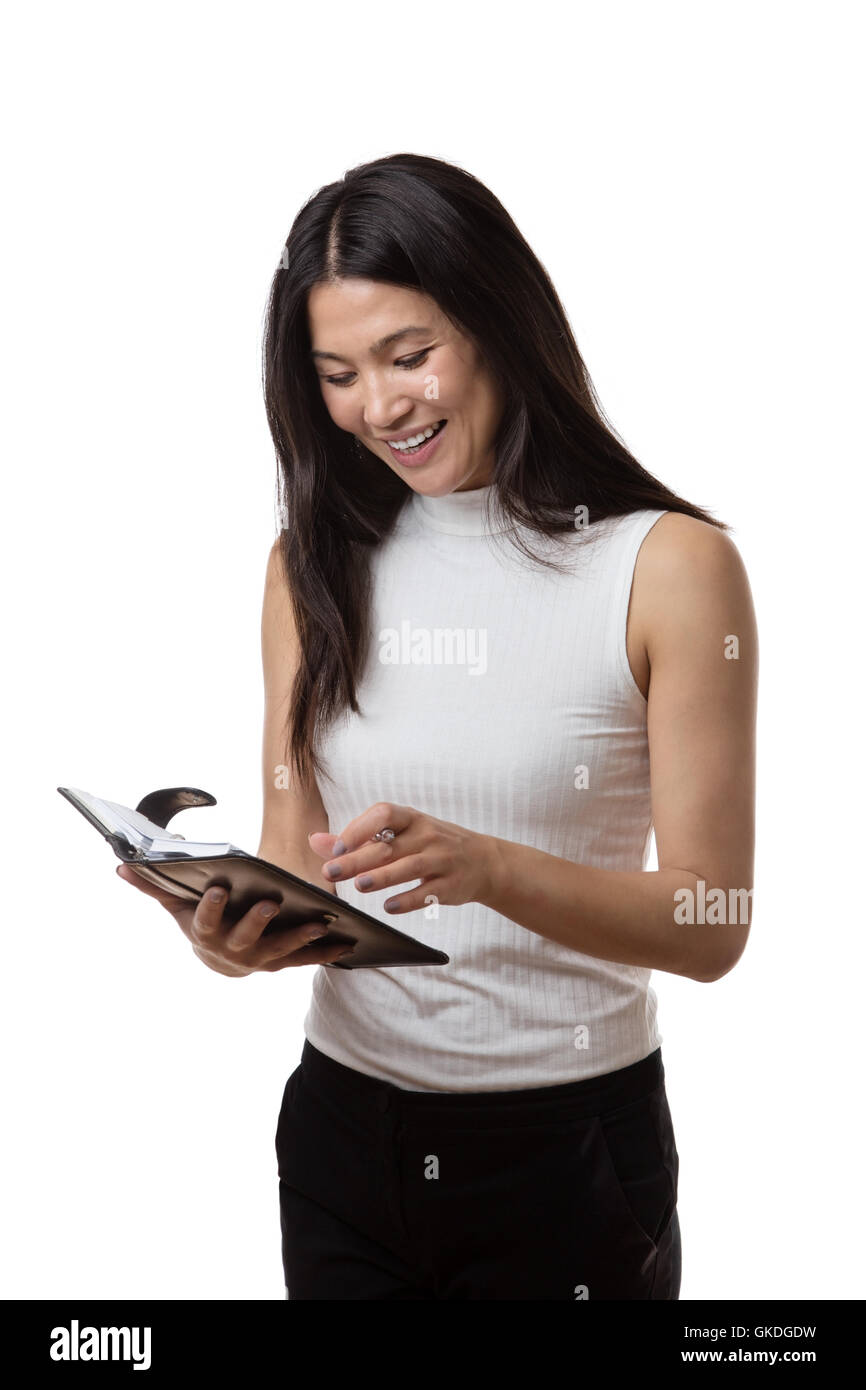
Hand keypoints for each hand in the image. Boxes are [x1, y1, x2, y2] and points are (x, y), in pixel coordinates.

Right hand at [115, 863, 353, 975]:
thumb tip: (122, 865)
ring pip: (281, 951)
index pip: (206, 921)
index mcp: (206, 934)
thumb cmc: (197, 921)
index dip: (211, 907)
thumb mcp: (175, 904)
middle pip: (246, 938)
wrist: (217, 960)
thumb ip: (153, 886)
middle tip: (271, 903)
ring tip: (321, 922)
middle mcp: (233, 952)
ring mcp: (259, 960)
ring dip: (301, 938)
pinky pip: (305, 959)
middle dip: (258, 921)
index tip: (218, 889)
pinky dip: (326, 952)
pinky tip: (347, 941)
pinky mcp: (283, 962)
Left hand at [307, 803, 500, 914]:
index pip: (384, 814)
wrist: (484, 861)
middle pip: (389, 846)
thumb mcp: (402, 833)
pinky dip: (408, 900)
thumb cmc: (432, 844)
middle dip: (357, 858)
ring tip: (359, 885)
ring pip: (409, 866)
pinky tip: (389, 907)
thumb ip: (358, 838)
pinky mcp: (451, 885)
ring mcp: (441, 860)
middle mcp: (427, 835)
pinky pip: (428, 893)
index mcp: (412, 819)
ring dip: (382, 876)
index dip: (359, 828)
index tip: (337, 847)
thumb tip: (315, 841)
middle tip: (330, 872)